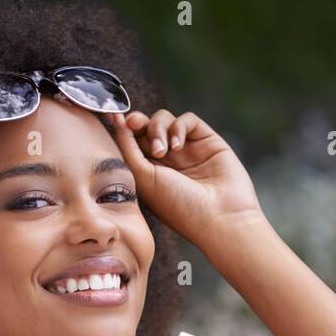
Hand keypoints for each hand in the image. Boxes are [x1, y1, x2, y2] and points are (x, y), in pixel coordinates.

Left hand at [109, 107, 262, 245]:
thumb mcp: (143, 178)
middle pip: (147, 127)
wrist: (219, 217)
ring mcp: (188, 151)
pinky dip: (179, 127)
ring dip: (158, 128)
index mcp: (150, 174)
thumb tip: (117, 120)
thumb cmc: (178, 207)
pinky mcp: (208, 141)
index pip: (132, 142)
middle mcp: (168, 161)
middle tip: (135, 124)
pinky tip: (178, 147)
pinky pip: (188, 120)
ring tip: (161, 151)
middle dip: (139, 124)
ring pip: (165, 120)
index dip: (124, 129)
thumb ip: (127, 147)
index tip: (116, 118)